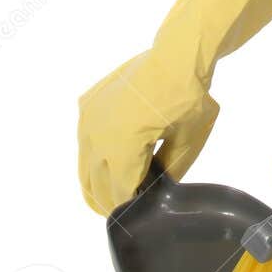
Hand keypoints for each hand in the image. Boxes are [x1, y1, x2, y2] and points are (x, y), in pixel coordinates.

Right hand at [77, 49, 218, 215]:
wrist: (177, 56)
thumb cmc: (188, 99)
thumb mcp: (188, 143)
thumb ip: (169, 173)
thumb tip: (156, 191)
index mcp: (120, 150)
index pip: (117, 194)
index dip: (130, 208)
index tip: (140, 215)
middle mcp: (95, 137)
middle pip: (94, 185)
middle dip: (110, 200)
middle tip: (126, 208)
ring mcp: (87, 119)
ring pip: (84, 165)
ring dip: (96, 181)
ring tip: (112, 192)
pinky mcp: (87, 104)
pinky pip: (85, 139)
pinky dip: (95, 153)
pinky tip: (111, 157)